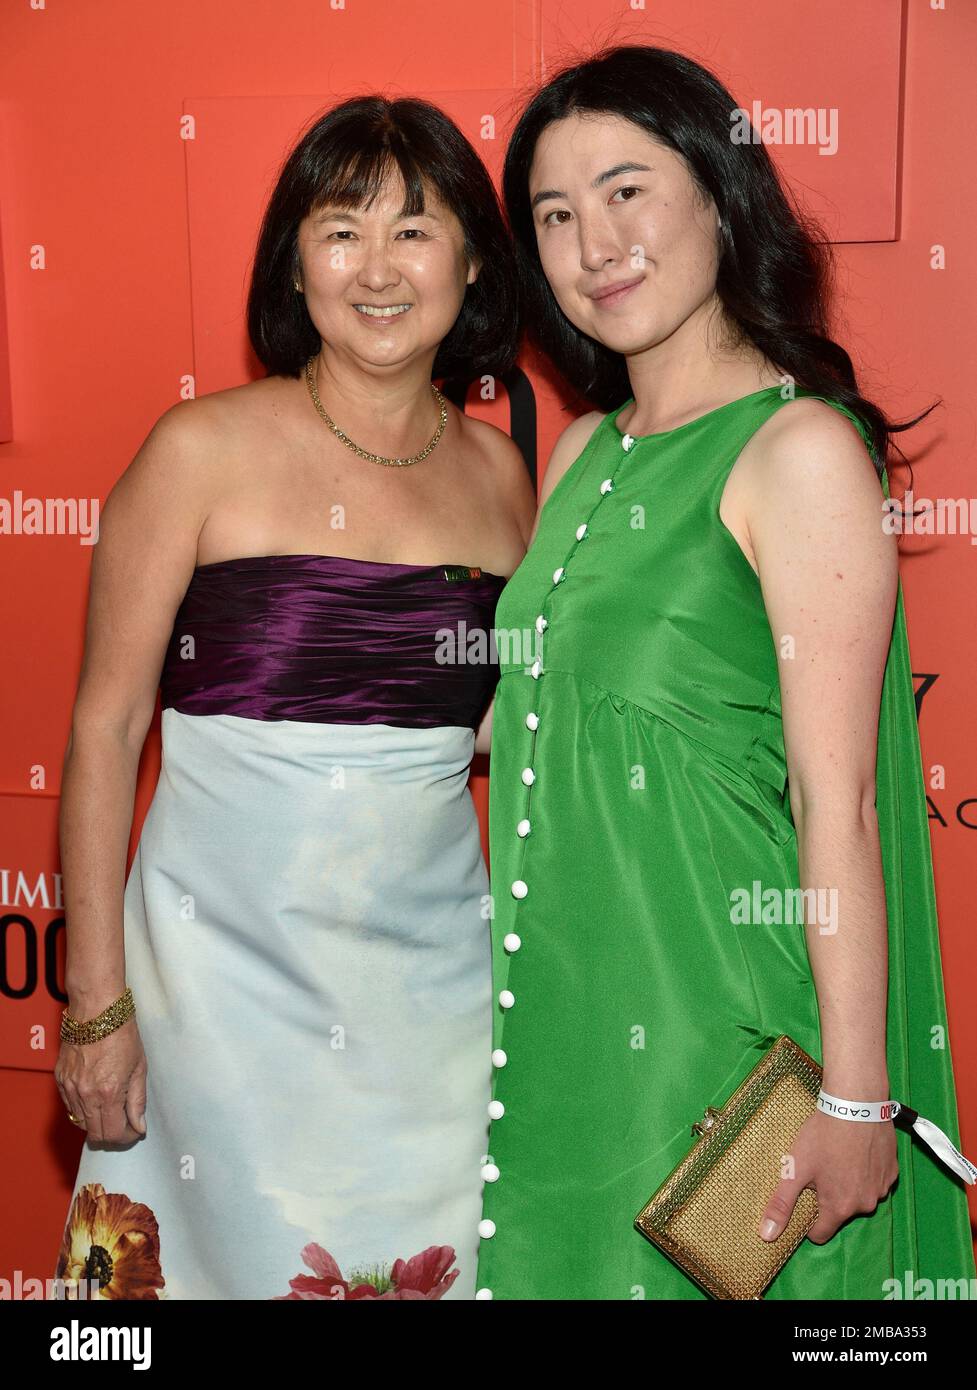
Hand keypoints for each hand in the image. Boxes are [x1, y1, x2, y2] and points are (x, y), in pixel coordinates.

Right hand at [54, 1016, 147, 1144]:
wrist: (96, 1010)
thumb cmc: (122, 1033)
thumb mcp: (139, 1067)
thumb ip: (137, 1101)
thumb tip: (139, 1127)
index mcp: (109, 1093)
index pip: (114, 1133)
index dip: (127, 1137)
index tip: (135, 1130)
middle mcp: (86, 1095)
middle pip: (96, 1134)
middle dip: (113, 1135)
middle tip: (125, 1124)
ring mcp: (70, 1088)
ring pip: (80, 1123)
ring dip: (96, 1123)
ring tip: (111, 1110)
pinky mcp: (59, 1080)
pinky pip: (70, 1107)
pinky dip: (83, 1110)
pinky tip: (96, 1098)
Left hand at [758, 1108, 897, 1243]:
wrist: (856, 1103)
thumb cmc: (823, 1136)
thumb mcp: (795, 1169)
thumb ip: (781, 1204)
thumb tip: (767, 1235)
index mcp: (840, 1208)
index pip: (821, 1233)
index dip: (808, 1220)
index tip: (803, 1200)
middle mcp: (865, 1204)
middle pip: (841, 1211)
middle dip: (828, 1196)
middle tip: (819, 1168)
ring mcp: (882, 1187)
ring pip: (859, 1194)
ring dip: (849, 1183)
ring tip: (837, 1156)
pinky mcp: (892, 1169)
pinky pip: (875, 1179)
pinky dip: (865, 1170)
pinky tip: (855, 1150)